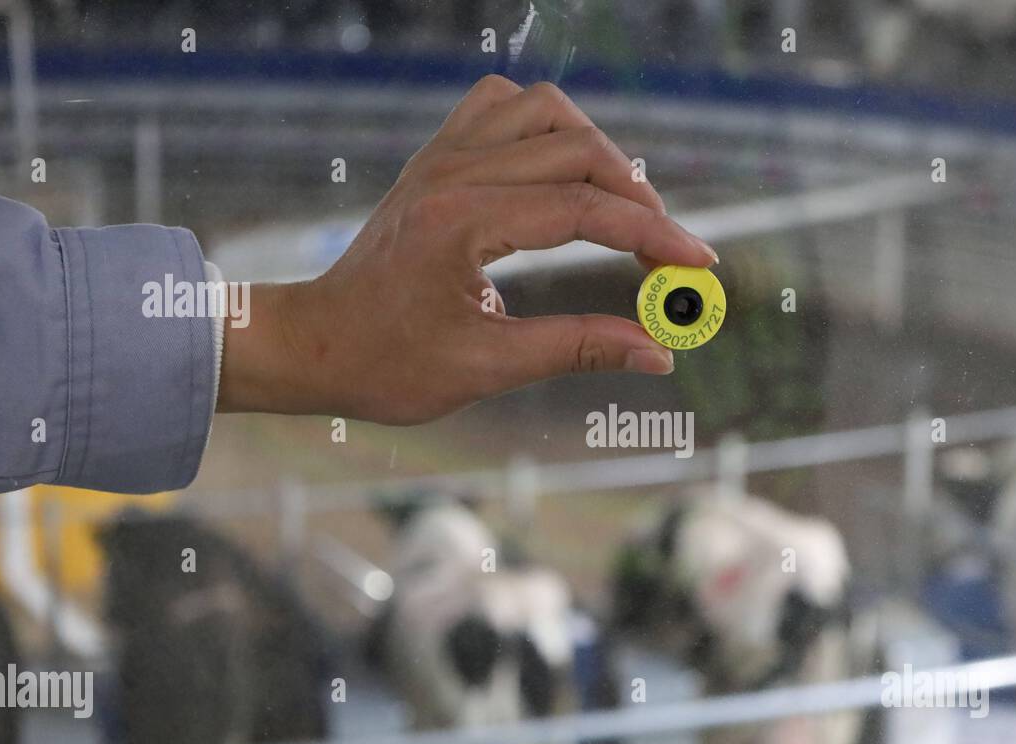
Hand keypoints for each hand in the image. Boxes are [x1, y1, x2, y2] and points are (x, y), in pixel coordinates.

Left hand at [218, 75, 717, 423]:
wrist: (316, 342)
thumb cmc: (387, 364)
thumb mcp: (487, 368)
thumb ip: (578, 349)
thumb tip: (658, 354)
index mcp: (460, 223)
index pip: (581, 209)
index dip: (652, 235)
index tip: (699, 264)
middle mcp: (451, 173)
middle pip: (576, 150)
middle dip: (638, 199)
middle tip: (666, 255)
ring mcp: (441, 156)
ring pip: (545, 110)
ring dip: (597, 152)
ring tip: (623, 210)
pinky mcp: (437, 156)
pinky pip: (504, 104)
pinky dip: (548, 127)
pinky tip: (565, 171)